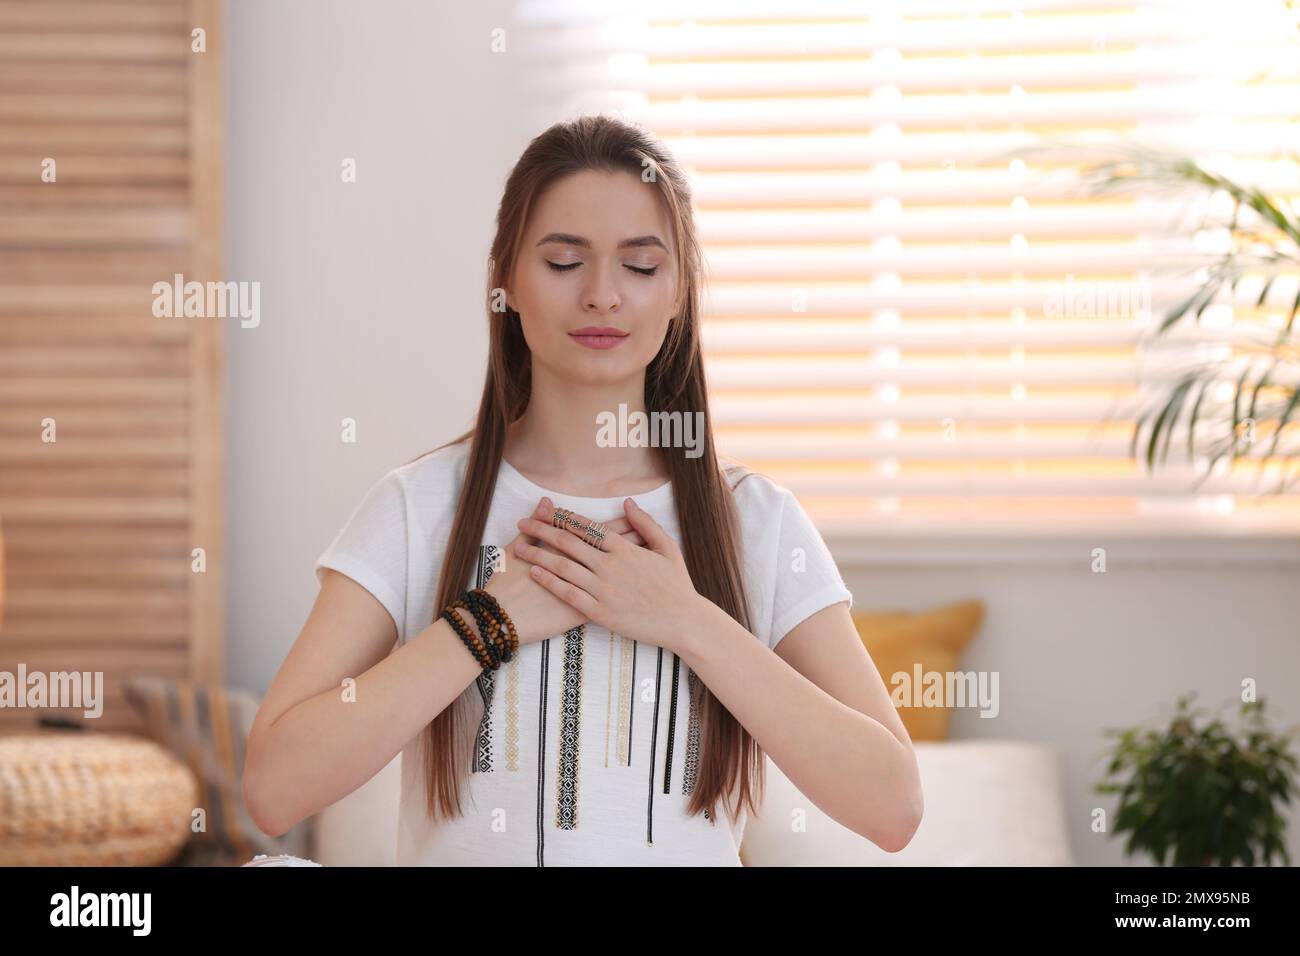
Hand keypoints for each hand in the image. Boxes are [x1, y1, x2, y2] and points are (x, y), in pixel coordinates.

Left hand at [512, 497, 702, 653]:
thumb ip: (646, 523)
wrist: (684, 621)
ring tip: (518, 547)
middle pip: (568, 543)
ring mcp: (604, 589)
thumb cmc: (677, 585)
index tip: (545, 511)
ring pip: (563, 567)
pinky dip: (549, 581)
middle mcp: (611, 566)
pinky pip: (568, 594)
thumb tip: (627, 503)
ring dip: (537, 554)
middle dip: (541, 530)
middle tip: (521, 523)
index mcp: (625, 549)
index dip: (563, 517)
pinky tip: (534, 572)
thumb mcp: (667, 548)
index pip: (587, 527)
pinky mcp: (600, 612)